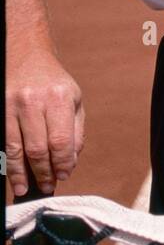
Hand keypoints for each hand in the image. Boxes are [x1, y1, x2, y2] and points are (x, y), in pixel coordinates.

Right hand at [6, 51, 84, 196]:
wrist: (26, 56)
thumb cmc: (53, 82)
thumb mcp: (74, 100)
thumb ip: (76, 132)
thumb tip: (70, 163)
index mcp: (59, 97)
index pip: (61, 141)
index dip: (62, 164)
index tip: (63, 176)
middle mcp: (33, 101)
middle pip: (38, 149)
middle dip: (43, 173)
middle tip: (47, 186)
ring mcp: (11, 105)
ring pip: (16, 149)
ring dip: (21, 174)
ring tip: (25, 188)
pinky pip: (3, 142)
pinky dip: (8, 162)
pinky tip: (13, 173)